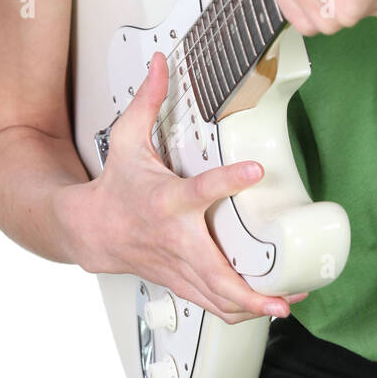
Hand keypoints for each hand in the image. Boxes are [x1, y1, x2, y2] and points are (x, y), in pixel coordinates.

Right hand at [74, 51, 310, 323]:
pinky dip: (240, 312)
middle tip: (281, 292)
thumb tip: (160, 64)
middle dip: (247, 288)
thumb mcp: (126, 139)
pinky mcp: (181, 283)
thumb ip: (147, 101)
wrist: (90, 230)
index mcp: (166, 200)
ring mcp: (178, 267)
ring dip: (252, 307)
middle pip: (213, 270)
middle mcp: (174, 239)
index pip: (199, 190)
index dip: (227, 181)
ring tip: (286, 302)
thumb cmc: (115, 187)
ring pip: (215, 297)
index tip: (254, 172)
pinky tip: (267, 309)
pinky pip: (212, 306)